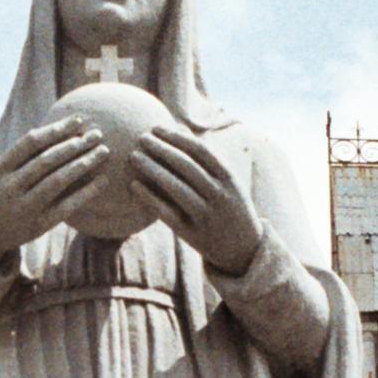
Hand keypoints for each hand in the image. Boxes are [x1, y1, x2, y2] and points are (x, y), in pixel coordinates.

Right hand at [0, 117, 107, 262]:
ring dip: (83, 164)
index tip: (78, 120)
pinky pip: (66, 207)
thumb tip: (59, 129)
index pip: (30, 142)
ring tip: (102, 151)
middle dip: (74, 144)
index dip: (56, 130)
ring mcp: (24, 208)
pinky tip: (102, 180)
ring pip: (58, 181)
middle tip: (97, 134)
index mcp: (0, 169)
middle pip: (47, 160)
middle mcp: (11, 188)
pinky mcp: (38, 226)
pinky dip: (86, 192)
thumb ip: (23, 155)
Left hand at [132, 126, 265, 273]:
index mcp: (229, 179)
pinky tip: (134, 185)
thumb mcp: (228, 182)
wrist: (244, 249)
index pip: (200, 151)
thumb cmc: (229, 206)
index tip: (156, 128)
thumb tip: (177, 128)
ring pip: (176, 188)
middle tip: (140, 137)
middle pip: (186, 166)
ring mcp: (206, 216)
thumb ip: (206, 160)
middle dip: (161, 149)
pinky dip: (149, 198)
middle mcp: (219, 195)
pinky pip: (167, 213)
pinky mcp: (193, 234)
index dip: (176, 137)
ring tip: (133, 156)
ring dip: (152, 169)